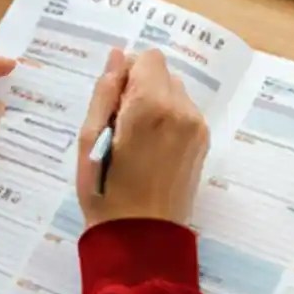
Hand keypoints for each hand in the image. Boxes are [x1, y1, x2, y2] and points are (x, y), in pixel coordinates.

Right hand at [77, 49, 209, 227]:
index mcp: (151, 105)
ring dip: (156, 104)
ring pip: (175, 92)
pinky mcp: (204, 142)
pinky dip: (168, 120)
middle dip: (141, 88)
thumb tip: (117, 56)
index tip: (114, 102)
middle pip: (163, 73)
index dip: (127, 73)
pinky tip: (152, 149)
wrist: (142, 236)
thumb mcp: (90, 139)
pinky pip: (185, 113)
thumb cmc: (106, 190)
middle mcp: (181, 110)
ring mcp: (197, 126)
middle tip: (122, 126)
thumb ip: (105, 92)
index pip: (148, 58)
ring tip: (137, 141)